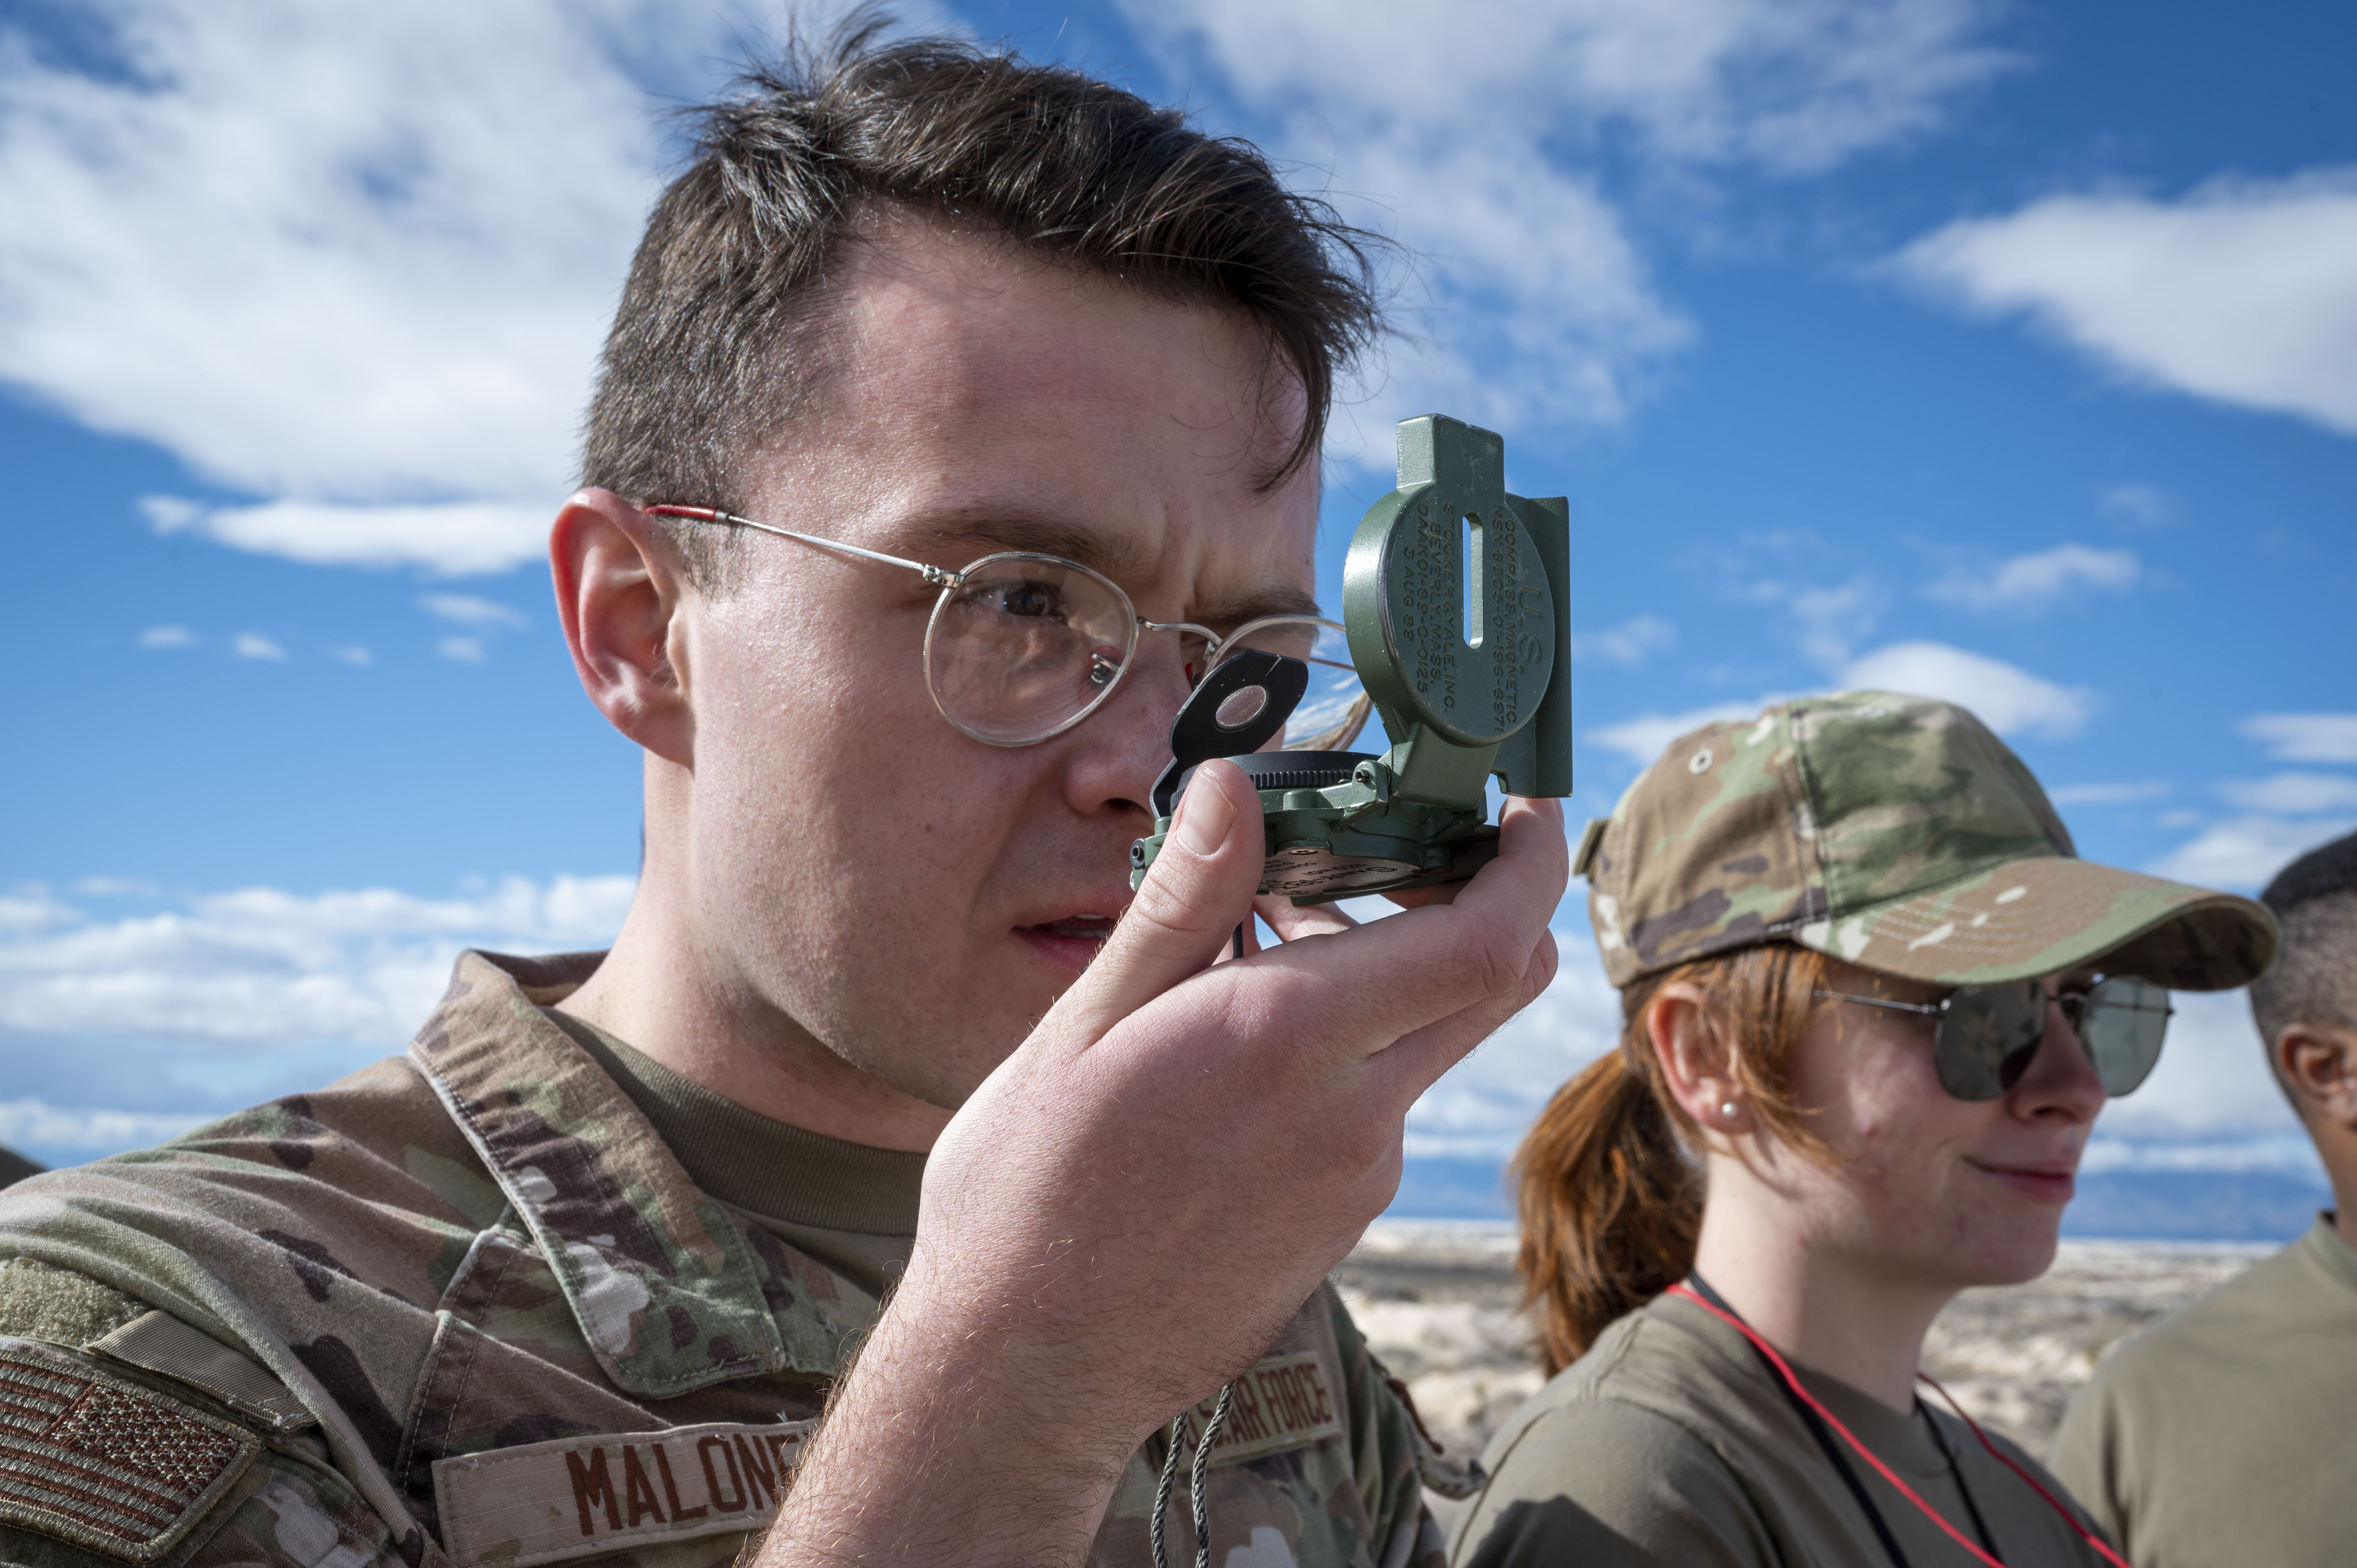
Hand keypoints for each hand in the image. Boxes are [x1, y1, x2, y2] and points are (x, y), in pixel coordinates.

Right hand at [764, 761, 1564, 1563]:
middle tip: (1404, 849)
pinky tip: (1241, 1050)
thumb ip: (1181, 904)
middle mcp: (1353, 1111)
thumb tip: (1232, 783)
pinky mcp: (1338, 1223)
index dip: (1529, 862)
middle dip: (1482, 902)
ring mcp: (1356, 1178)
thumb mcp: (1085, 1026)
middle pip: (1491, 984)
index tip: (1520, 809)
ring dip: (1387, 977)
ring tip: (1258, 947)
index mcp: (1291, 1040)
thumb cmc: (1027, 1189)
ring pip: (1427, 1044)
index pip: (1487, 938)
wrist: (1025, 1369)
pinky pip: (1377, 1108)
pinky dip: (1345, 1051)